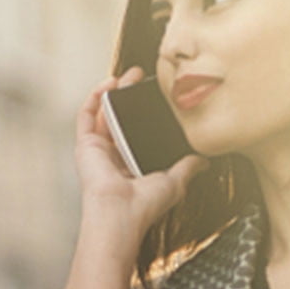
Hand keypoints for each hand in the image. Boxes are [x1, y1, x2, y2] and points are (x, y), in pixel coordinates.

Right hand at [74, 64, 208, 242]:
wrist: (121, 212)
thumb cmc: (144, 205)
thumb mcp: (175, 182)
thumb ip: (187, 167)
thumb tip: (204, 161)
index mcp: (132, 166)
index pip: (136, 134)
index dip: (143, 114)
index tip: (155, 98)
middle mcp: (113, 157)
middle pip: (120, 119)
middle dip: (129, 96)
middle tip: (140, 79)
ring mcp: (98, 150)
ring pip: (103, 113)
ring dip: (114, 92)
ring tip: (127, 76)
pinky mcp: (85, 145)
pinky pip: (87, 115)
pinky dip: (95, 97)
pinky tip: (108, 84)